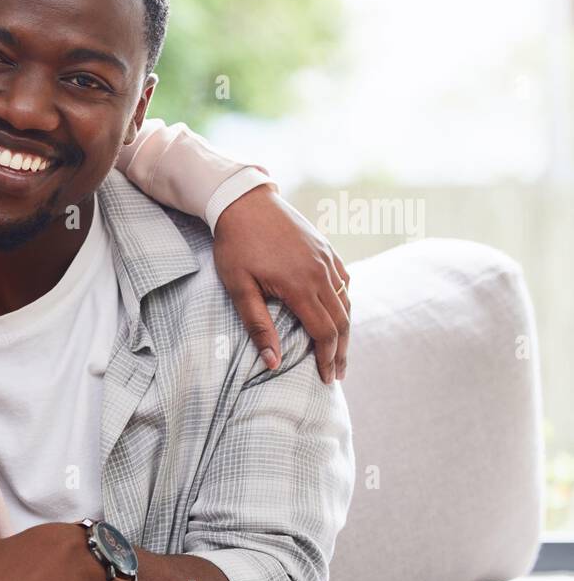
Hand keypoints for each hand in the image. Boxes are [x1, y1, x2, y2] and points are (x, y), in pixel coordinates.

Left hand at [213, 184, 350, 382]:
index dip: (327, 358)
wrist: (244, 201)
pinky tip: (338, 314)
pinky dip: (344, 303)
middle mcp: (321, 273)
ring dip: (345, 330)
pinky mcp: (326, 248)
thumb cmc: (235, 245)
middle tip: (338, 375)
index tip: (326, 379)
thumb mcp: (238, 287)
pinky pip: (344, 281)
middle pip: (342, 321)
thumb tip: (273, 362)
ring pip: (346, 302)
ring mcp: (327, 259)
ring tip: (340, 351)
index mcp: (300, 286)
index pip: (324, 332)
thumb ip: (257, 325)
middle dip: (341, 351)